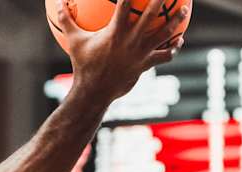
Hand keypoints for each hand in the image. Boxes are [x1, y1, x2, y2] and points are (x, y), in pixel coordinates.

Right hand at [55, 0, 186, 101]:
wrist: (94, 92)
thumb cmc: (83, 64)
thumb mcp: (74, 40)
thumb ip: (66, 20)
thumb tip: (56, 2)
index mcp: (115, 31)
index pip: (126, 4)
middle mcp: (131, 41)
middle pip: (152, 15)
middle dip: (161, 0)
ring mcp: (141, 53)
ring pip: (164, 34)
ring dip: (176, 21)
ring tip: (184, 9)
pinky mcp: (146, 65)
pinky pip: (164, 55)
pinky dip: (173, 48)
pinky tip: (179, 40)